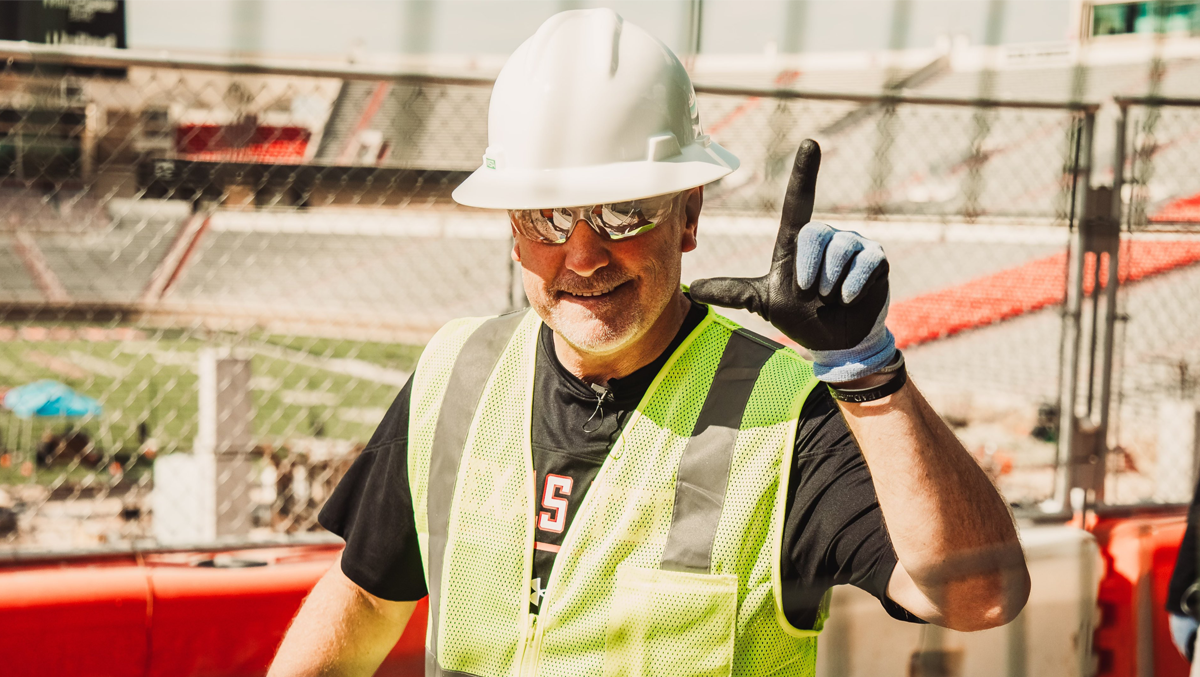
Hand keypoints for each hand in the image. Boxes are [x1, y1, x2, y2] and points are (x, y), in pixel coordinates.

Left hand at [689, 139, 895, 381]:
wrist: (834, 342)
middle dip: (808, 268)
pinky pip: (866, 261)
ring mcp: (853, 245)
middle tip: (808, 291)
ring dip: (829, 281)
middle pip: (814, 233)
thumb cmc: (801, 316)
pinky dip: (853, 284)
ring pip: (840, 248)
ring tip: (828, 298)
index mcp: (797, 241)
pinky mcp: (876, 259)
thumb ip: (733, 292)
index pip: (799, 201)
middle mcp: (827, 236)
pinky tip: (847, 299)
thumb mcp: (763, 303)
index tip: (810, 143)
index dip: (805, 173)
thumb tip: (694, 289)